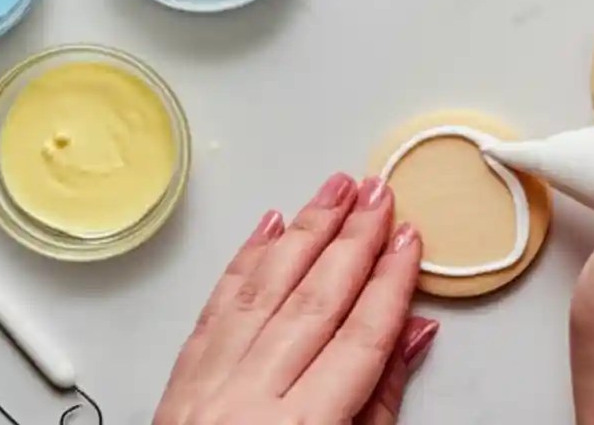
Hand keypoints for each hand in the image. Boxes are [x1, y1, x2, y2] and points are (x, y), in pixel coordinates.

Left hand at [154, 173, 437, 424]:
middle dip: (352, 239)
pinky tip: (269, 226)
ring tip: (334, 190)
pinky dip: (245, 260)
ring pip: (265, 287)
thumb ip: (381, 403)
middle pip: (314, 299)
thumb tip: (411, 335)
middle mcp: (250, 400)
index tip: (410, 241)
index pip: (358, 338)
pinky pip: (218, 304)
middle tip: (379, 192)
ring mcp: (209, 385)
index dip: (390, 283)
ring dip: (305, 230)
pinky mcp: (183, 377)